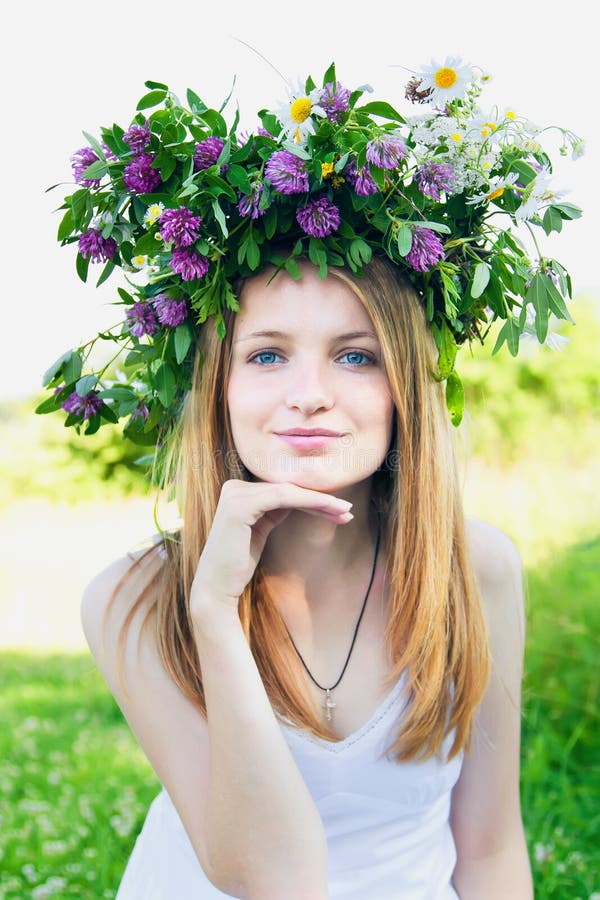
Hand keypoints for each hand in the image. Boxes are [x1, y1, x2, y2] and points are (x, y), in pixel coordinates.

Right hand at [189, 479, 353, 617]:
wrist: (216, 590)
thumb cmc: (238, 564)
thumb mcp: (260, 530)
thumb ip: (274, 509)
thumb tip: (299, 498)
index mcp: (237, 491)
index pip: (282, 489)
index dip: (312, 497)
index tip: (339, 509)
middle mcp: (233, 487)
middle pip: (287, 488)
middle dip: (320, 499)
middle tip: (348, 510)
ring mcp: (235, 493)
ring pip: (289, 491)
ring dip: (321, 501)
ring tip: (345, 512)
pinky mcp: (240, 504)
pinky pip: (283, 497)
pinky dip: (310, 502)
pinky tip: (329, 510)